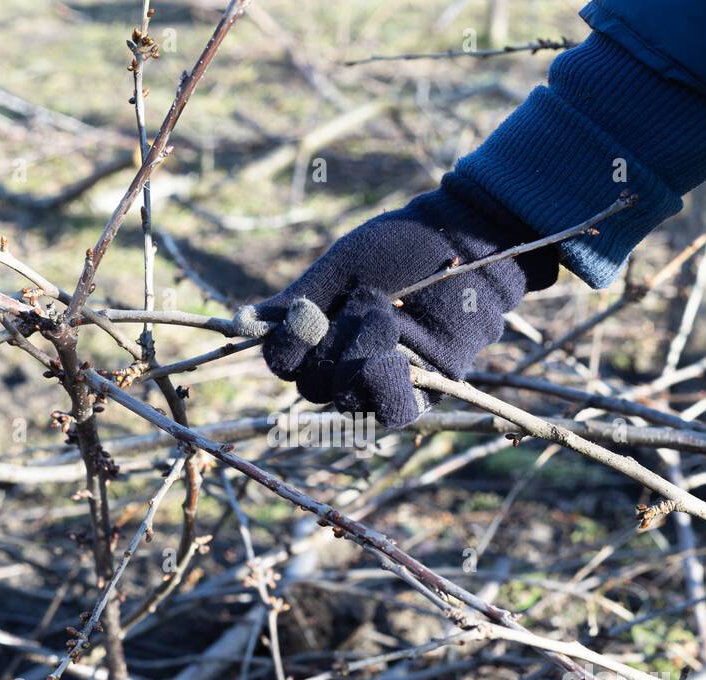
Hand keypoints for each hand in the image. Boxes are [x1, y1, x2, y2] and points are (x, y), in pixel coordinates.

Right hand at [234, 177, 558, 427]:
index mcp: (321, 334)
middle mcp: (344, 362)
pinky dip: (385, 388)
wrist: (461, 241)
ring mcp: (381, 380)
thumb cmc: (401, 246)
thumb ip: (295, 298)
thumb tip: (243, 324)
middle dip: (330, 342)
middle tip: (366, 301)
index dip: (287, 346)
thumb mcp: (341, 266)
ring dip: (358, 353)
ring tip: (385, 314)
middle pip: (309, 384)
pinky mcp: (421, 389)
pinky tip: (392, 356)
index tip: (308, 311)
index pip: (282, 364)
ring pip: (344, 397)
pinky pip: (391, 411)